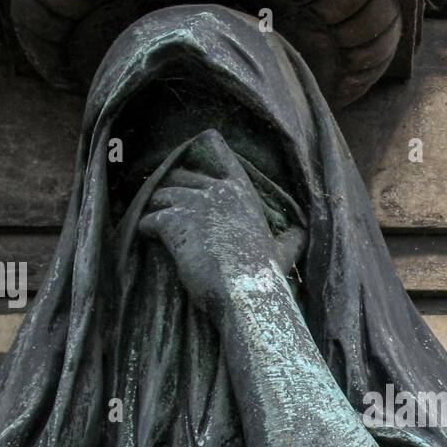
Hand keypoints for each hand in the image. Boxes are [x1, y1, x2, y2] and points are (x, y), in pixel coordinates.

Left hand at [137, 129, 304, 310]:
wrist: (246, 293)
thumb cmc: (265, 275)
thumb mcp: (284, 251)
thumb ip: (291, 237)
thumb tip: (302, 233)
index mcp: (242, 191)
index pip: (219, 155)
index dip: (198, 152)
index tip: (184, 161)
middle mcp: (217, 190)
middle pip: (181, 176)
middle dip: (169, 189)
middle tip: (160, 204)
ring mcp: (194, 204)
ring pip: (161, 195)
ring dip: (154, 208)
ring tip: (151, 223)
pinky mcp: (174, 222)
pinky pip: (149, 217)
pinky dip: (144, 227)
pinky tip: (145, 236)